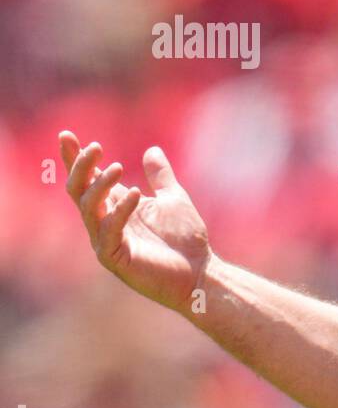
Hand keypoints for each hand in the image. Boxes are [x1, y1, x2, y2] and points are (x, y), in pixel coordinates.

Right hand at [60, 131, 212, 313]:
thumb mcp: (174, 199)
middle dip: (81, 167)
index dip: (74, 159)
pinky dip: (119, 211)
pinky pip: (108, 232)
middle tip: (96, 147)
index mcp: (115, 207)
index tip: (67, 134)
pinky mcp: (115, 259)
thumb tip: (152, 150)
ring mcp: (107, 242)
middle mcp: (105, 223)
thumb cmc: (186, 240)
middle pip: (79, 191)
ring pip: (88, 208)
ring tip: (118, 168)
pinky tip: (136, 194)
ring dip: (100, 186)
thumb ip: (161, 177)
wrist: (201, 273)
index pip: (88, 180)